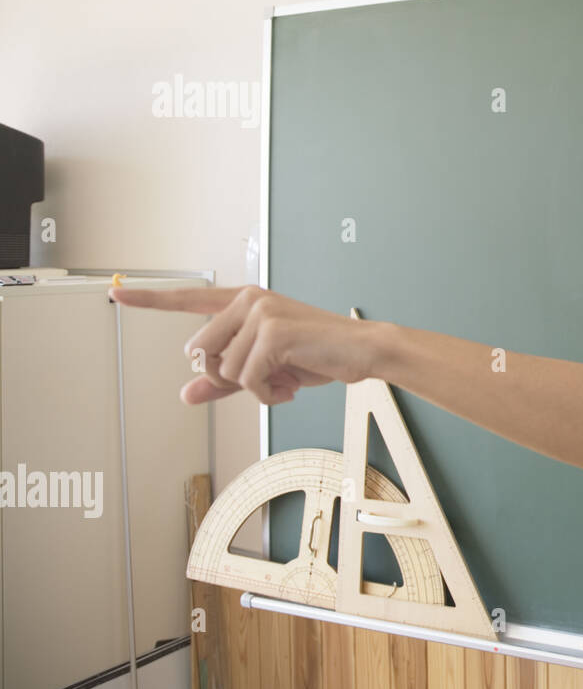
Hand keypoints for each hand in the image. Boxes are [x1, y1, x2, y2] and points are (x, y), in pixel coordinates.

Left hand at [107, 284, 377, 405]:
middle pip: (200, 352)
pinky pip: (246, 379)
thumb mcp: (265, 371)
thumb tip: (186, 395)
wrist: (360, 352)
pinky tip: (290, 384)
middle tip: (268, 379)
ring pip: (222, 369)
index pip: (189, 298)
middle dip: (228, 377)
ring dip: (253, 387)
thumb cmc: (317, 356)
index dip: (149, 298)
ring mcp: (260, 312)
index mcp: (244, 301)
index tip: (117, 293)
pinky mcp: (272, 331)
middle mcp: (249, 300)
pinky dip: (267, 393)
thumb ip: (224, 381)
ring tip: (284, 379)